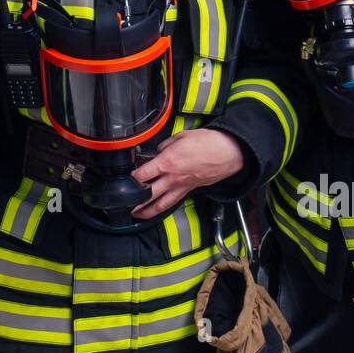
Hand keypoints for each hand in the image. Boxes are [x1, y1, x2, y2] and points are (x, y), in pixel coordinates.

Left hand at [130, 128, 244, 219]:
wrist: (228, 152)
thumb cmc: (208, 143)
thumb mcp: (181, 136)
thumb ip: (165, 146)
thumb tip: (159, 151)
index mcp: (167, 163)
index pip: (142, 175)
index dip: (131, 179)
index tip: (125, 180)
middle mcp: (172, 178)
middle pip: (148, 194)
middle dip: (135, 202)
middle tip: (125, 206)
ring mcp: (181, 186)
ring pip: (160, 204)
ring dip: (147, 211)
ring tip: (137, 215)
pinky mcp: (190, 190)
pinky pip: (173, 202)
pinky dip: (163, 207)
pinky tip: (158, 208)